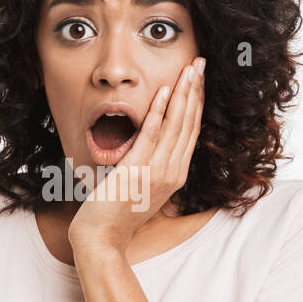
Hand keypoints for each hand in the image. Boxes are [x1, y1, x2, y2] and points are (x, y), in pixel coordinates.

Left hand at [68, 56, 204, 256]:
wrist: (101, 238)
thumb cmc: (116, 212)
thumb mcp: (141, 185)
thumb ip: (149, 162)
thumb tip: (147, 138)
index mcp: (175, 174)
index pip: (192, 131)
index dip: (197, 103)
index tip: (199, 79)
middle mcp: (172, 172)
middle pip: (190, 124)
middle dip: (196, 91)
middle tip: (201, 63)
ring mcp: (157, 172)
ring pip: (177, 126)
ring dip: (184, 94)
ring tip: (190, 70)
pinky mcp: (138, 172)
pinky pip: (151, 136)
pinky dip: (159, 112)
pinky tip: (164, 91)